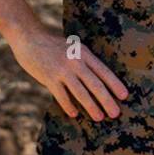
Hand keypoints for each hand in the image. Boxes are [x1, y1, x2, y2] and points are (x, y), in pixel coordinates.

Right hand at [10, 25, 128, 120]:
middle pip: (95, 84)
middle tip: (116, 113)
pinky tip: (74, 114)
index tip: (124, 96)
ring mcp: (62, 70)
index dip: (115, 84)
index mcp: (83, 52)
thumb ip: (83, 60)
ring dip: (91, 106)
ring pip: (81, 92)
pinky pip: (62, 96)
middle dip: (107, 100)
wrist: (28, 37)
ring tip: (99, 117)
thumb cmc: (52, 44)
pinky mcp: (49, 78)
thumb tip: (96, 79)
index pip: (103, 71)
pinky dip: (68, 106)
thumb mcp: (72, 47)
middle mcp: (75, 61)